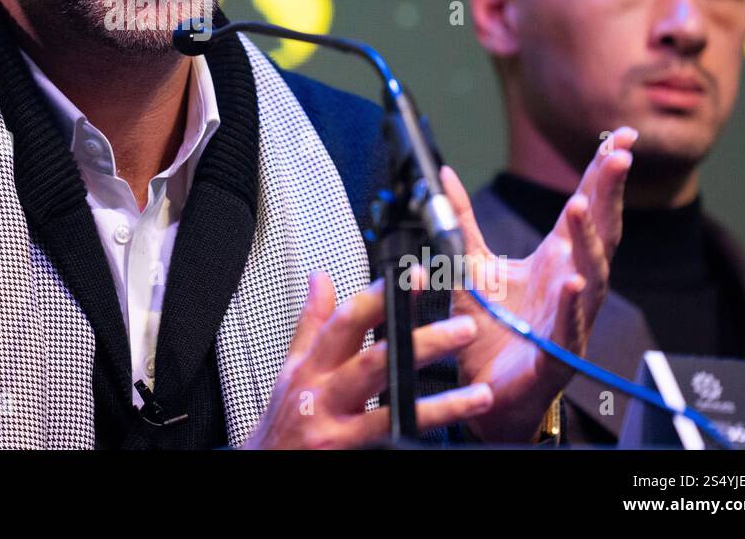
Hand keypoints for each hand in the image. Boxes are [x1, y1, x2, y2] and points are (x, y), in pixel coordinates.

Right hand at [241, 269, 494, 448]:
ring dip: (441, 404)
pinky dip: (419, 436)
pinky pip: (391, 442)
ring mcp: (336, 431)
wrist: (263, 468)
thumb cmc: (281, 421)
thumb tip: (319, 277)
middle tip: (464, 327)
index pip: (347, 321)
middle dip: (420, 342)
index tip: (415, 276)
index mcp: (311, 366)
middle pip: (374, 362)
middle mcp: (323, 395)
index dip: (381, 296)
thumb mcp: (291, 368)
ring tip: (480, 394)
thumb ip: (311, 322)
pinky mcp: (349, 457)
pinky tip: (451, 432)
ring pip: (392, 411)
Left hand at [445, 126, 636, 441]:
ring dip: (587, 241)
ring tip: (580, 207)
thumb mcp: (471, 264)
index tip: (620, 137)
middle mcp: (573, 283)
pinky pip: (569, 327)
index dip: (603, 173)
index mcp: (559, 259)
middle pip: (599, 233)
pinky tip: (572, 282)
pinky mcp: (557, 354)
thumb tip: (440, 175)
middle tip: (613, 158)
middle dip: (608, 194)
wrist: (487, 390)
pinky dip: (571, 304)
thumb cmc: (495, 326)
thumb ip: (462, 219)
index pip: (589, 207)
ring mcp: (570, 319)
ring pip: (590, 275)